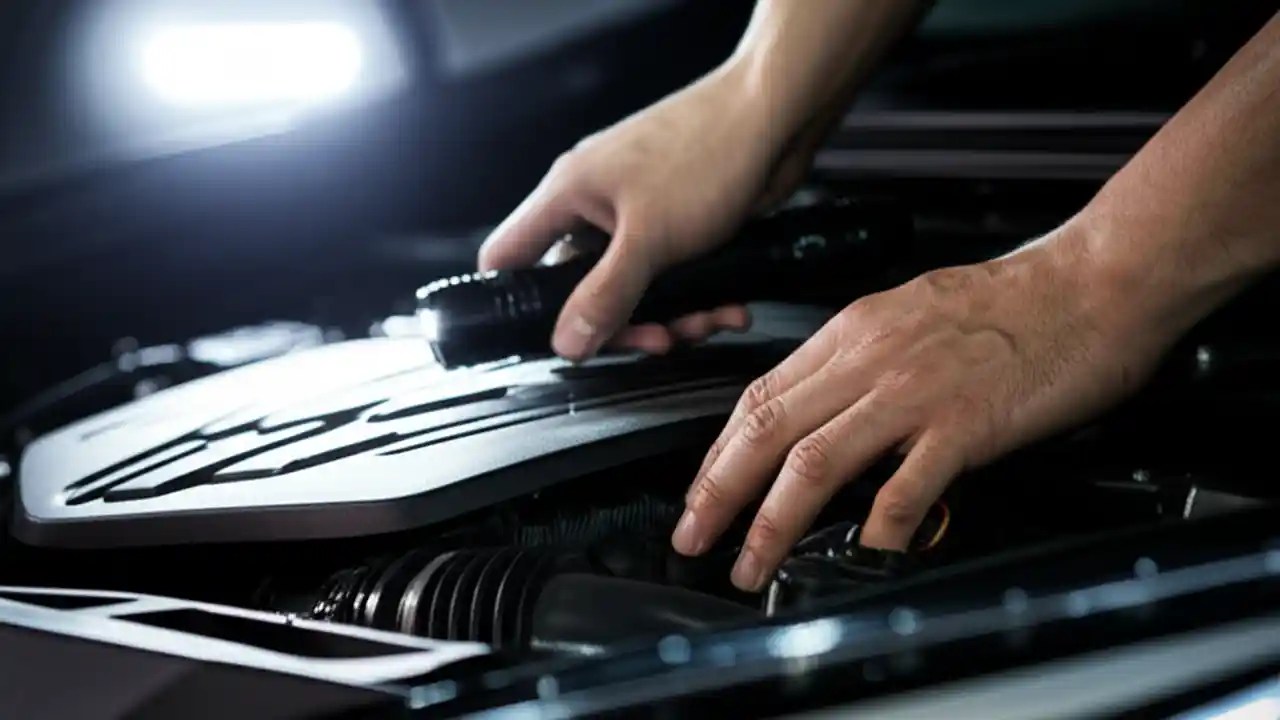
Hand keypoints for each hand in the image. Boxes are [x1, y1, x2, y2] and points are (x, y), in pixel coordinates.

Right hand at [478, 61, 826, 359]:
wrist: (778, 117)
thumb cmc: (709, 150)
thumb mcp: (649, 240)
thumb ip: (605, 296)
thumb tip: (568, 342)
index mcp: (567, 195)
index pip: (508, 257)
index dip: (515, 303)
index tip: (550, 337)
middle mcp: (594, 204)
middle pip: (579, 287)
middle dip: (621, 321)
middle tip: (656, 339)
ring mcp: (635, 213)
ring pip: (632, 288)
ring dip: (671, 315)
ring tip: (705, 320)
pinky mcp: (676, 223)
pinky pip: (671, 277)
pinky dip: (697, 297)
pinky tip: (726, 306)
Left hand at [672, 225, 1178, 590]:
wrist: (1091, 282)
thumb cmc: (1012, 300)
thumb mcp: (911, 314)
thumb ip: (862, 361)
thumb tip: (822, 408)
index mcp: (853, 332)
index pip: (760, 395)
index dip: (718, 450)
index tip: (699, 488)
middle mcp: (870, 359)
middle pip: (767, 430)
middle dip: (717, 491)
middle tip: (691, 535)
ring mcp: (914, 392)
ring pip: (814, 461)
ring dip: (771, 522)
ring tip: (750, 563)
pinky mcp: (964, 423)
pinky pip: (904, 487)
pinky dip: (876, 530)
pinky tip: (860, 557)